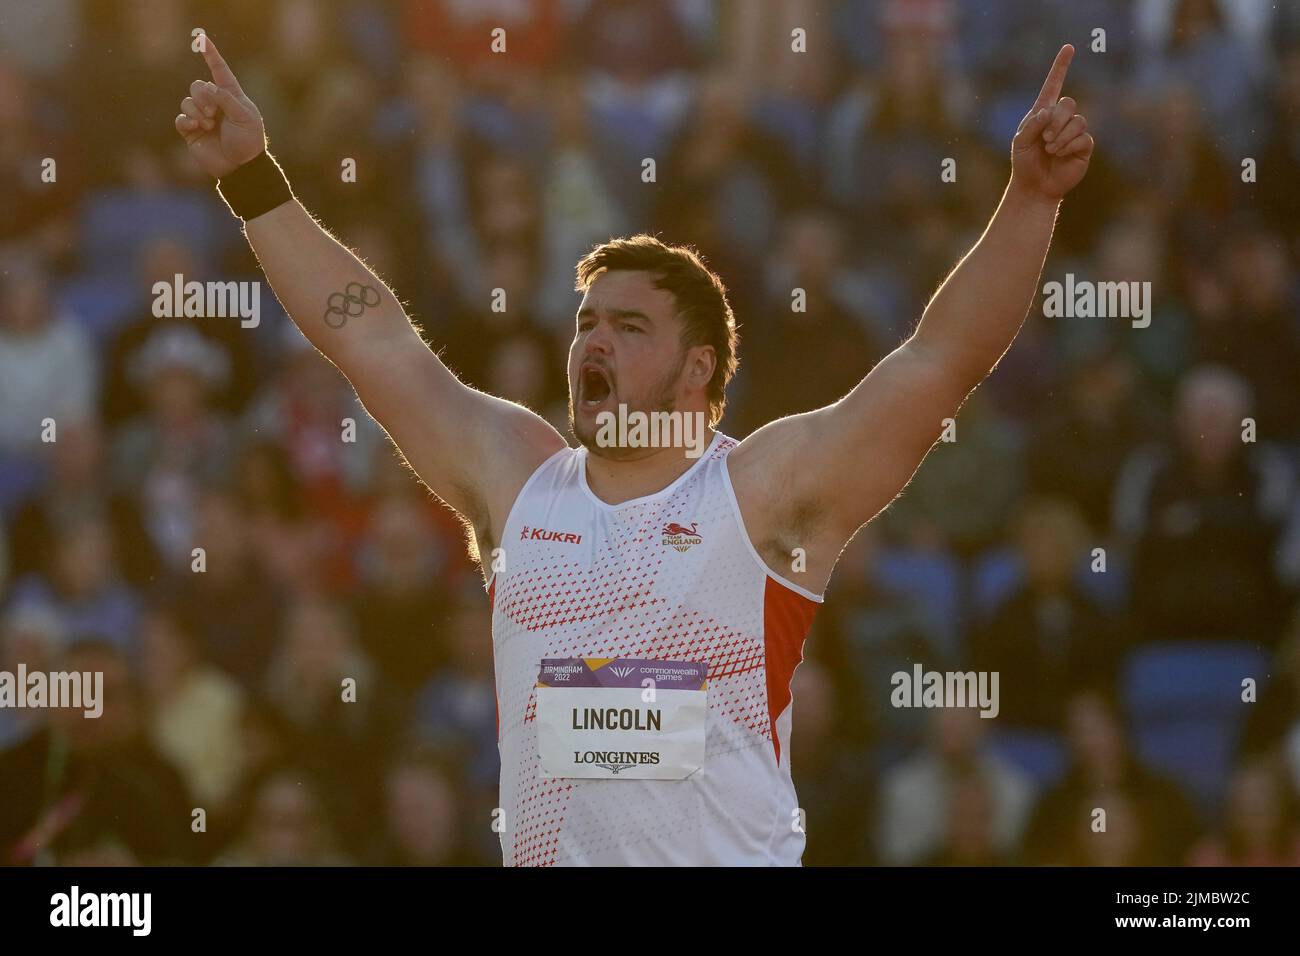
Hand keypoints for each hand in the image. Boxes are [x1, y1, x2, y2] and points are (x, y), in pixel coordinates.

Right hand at [173, 35, 265, 178]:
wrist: (240, 168)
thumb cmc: (248, 143)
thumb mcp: (245, 119)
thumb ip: (228, 100)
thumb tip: (209, 87)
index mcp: (231, 97)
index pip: (219, 71)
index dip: (211, 55)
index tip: (202, 38)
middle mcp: (214, 104)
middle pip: (197, 86)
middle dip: (203, 97)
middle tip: (213, 114)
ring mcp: (202, 117)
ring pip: (187, 101)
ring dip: (196, 111)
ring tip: (209, 125)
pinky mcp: (191, 131)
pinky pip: (180, 119)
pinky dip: (186, 121)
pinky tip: (196, 128)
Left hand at [1011, 44, 1092, 202]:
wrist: (1034, 186)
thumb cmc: (1024, 163)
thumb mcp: (1020, 142)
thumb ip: (1032, 124)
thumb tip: (1049, 111)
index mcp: (1043, 112)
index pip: (1054, 84)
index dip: (1061, 66)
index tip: (1068, 48)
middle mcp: (1061, 119)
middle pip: (1068, 104)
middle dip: (1056, 121)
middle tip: (1045, 139)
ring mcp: (1074, 132)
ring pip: (1078, 120)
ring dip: (1061, 136)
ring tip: (1050, 149)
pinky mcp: (1083, 146)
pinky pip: (1083, 137)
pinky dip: (1068, 146)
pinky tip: (1059, 155)